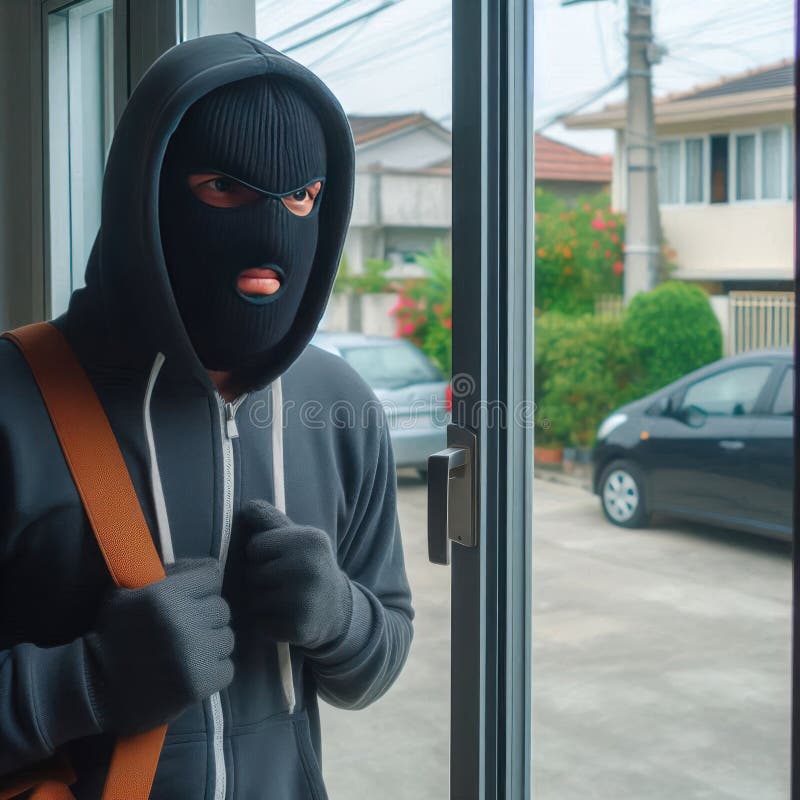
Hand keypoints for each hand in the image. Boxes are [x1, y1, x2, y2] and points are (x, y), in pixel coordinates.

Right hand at [84, 559, 234, 735]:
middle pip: (221, 609)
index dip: (203, 588)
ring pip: (226, 638)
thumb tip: (201, 565)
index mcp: (166, 595)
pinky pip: (226, 669)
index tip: (192, 599)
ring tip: (189, 652)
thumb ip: (164, 576)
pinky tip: (192, 672)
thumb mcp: (127, 593)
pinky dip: (213, 671)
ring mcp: (194, 654)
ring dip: (211, 645)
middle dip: (206, 618)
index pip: (212, 577)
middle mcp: (184, 621)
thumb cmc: (112, 636)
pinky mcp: (200, 683)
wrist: (92, 689)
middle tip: (187, 630)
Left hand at [239, 500, 351, 649]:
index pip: (255, 546)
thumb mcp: (297, 537)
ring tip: (284, 599)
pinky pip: (260, 624)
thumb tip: (246, 506)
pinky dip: (267, 624)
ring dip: (262, 602)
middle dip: (260, 579)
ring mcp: (304, 599)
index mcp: (309, 540)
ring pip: (253, 600)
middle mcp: (308, 567)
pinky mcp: (298, 627)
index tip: (280, 559)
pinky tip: (286, 617)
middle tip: (283, 582)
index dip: (261, 554)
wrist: (338, 609)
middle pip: (252, 573)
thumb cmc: (308, 566)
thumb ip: (269, 521)